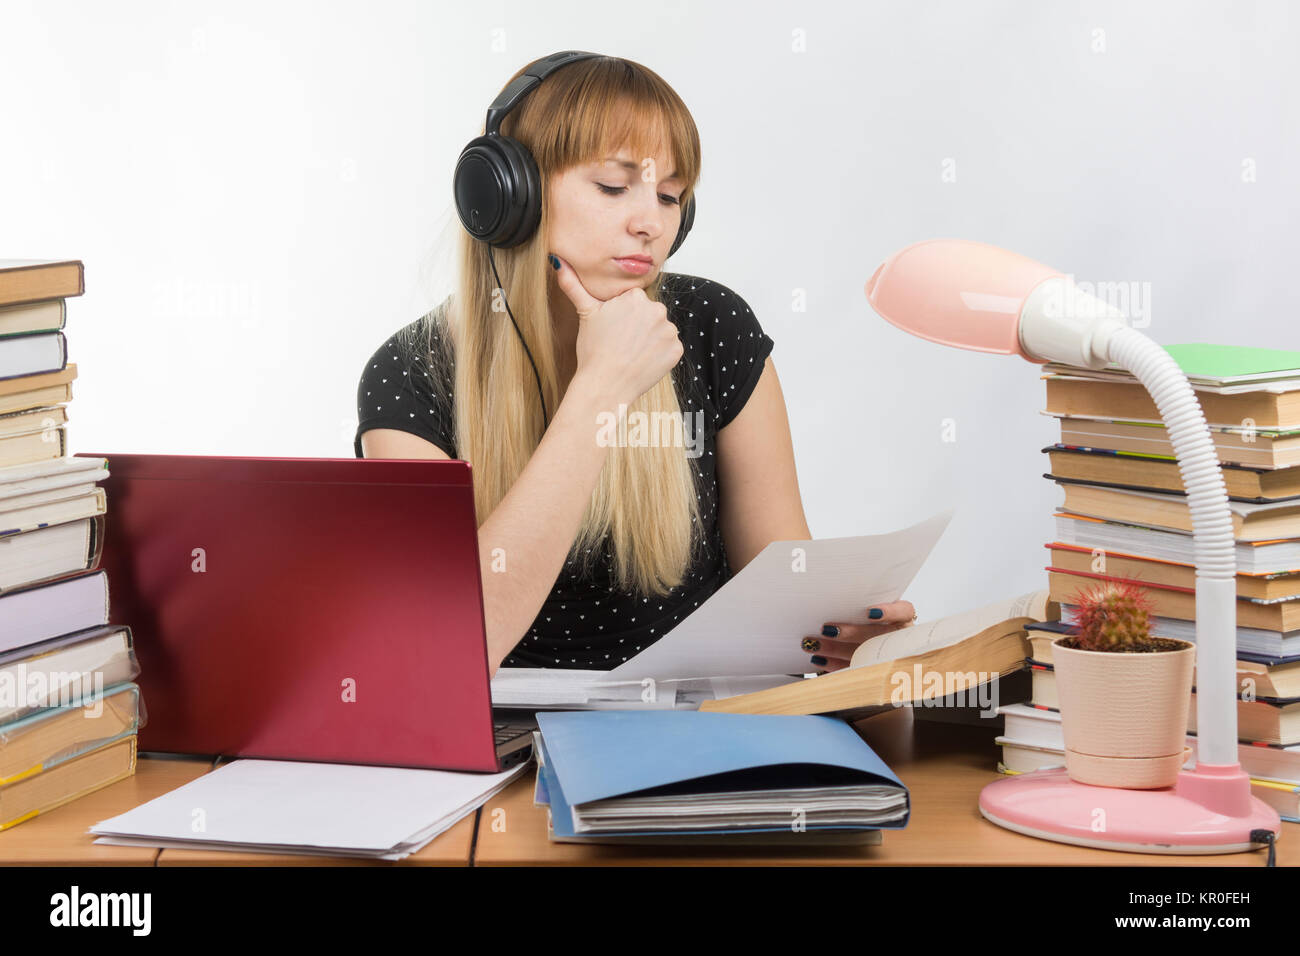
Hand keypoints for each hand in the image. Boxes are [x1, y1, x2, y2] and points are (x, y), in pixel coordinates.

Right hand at [550, 252, 683, 407]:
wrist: (605, 385)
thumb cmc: (593, 350)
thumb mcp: (585, 313)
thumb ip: (573, 285)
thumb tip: (557, 261)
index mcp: (636, 297)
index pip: (633, 301)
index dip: (622, 316)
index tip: (613, 329)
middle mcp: (657, 310)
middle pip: (648, 314)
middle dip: (638, 325)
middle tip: (621, 342)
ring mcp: (669, 331)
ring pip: (660, 330)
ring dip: (649, 339)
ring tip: (630, 352)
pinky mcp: (676, 351)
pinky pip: (669, 348)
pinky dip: (659, 354)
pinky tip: (642, 360)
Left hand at [801, 601, 917, 673]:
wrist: (880, 646)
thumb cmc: (869, 620)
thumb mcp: (868, 608)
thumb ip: (856, 605)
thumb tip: (824, 596)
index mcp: (902, 618)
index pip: (904, 611)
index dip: (889, 611)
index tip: (870, 612)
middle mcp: (899, 637)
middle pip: (879, 635)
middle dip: (852, 633)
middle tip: (827, 629)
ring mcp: (888, 656)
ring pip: (865, 654)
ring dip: (836, 649)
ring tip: (814, 644)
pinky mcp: (874, 671)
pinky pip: (856, 670)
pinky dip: (835, 665)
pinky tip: (820, 660)